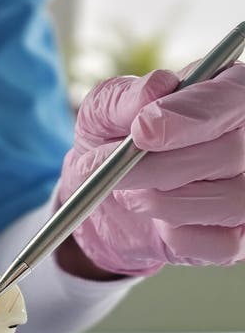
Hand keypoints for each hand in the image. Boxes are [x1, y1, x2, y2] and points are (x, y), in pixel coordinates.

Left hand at [60, 64, 244, 275]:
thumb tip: (156, 89)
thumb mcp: (102, 112)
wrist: (106, 195)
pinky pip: (220, 242)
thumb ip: (123, 97)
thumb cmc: (112, 140)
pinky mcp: (242, 236)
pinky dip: (178, 236)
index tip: (143, 132)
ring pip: (230, 200)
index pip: (232, 98)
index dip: (191, 117)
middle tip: (118, 172)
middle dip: (162, 167)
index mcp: (228, 92)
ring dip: (164, 201)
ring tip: (131, 192)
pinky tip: (159, 222)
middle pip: (232, 152)